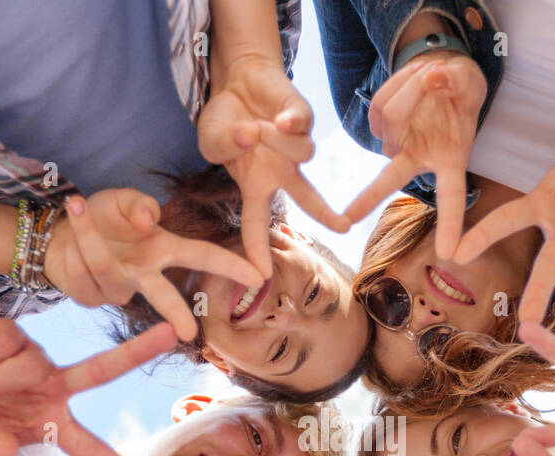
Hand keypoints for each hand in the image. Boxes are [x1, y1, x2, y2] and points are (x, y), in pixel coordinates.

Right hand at [0, 316, 173, 455]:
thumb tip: (6, 451)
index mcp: (54, 425)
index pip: (95, 452)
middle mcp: (55, 388)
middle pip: (102, 370)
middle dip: (136, 352)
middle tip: (171, 334)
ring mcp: (36, 358)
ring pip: (26, 367)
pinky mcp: (13, 333)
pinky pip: (2, 346)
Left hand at [42, 191, 262, 339]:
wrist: (62, 233)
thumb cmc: (103, 217)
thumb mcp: (121, 199)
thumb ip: (139, 204)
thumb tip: (147, 221)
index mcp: (162, 248)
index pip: (203, 256)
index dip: (231, 265)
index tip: (258, 276)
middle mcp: (145, 274)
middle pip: (164, 295)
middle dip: (174, 313)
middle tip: (187, 334)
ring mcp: (118, 288)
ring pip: (105, 267)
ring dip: (88, 232)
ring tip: (78, 203)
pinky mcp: (91, 297)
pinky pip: (81, 271)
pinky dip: (72, 240)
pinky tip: (69, 231)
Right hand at [197, 61, 349, 275]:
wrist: (237, 81)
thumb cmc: (223, 122)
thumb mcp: (210, 140)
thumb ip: (222, 145)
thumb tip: (248, 137)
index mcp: (256, 186)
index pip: (256, 224)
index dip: (256, 250)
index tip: (261, 276)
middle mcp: (282, 172)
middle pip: (310, 199)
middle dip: (327, 214)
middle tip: (344, 226)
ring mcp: (296, 146)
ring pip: (300, 153)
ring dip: (272, 140)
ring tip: (253, 126)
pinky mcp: (304, 119)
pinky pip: (300, 127)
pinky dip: (287, 122)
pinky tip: (277, 119)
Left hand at [342, 52, 485, 258]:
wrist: (440, 72)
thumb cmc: (462, 86)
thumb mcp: (469, 80)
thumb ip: (456, 80)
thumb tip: (435, 77)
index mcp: (450, 159)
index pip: (452, 196)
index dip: (450, 223)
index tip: (448, 253)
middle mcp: (420, 158)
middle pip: (390, 179)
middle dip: (367, 198)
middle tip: (345, 219)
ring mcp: (397, 144)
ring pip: (389, 118)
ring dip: (407, 92)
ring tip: (427, 81)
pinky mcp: (381, 126)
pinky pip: (378, 107)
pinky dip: (393, 88)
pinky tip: (410, 86)